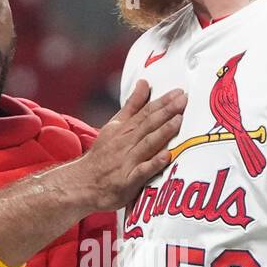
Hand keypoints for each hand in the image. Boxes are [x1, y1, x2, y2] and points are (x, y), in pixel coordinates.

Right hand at [64, 80, 185, 212]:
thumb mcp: (114, 126)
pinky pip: (142, 171)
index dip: (163, 101)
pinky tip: (167, 156)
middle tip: (183, 99)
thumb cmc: (103, 155)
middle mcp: (125, 143)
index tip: (179, 92)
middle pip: (148, 124)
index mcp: (123, 129)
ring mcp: (127, 162)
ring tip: (179, 120)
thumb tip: (144, 82)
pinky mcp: (127, 182)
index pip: (146, 112)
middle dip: (166, 111)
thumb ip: (132, 105)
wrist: (82, 183)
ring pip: (147, 144)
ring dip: (163, 132)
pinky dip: (154, 163)